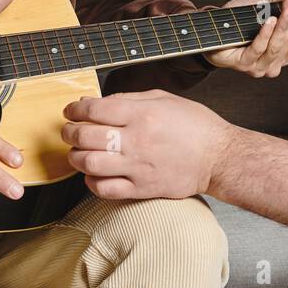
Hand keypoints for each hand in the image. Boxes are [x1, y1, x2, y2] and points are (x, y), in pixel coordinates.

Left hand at [61, 90, 233, 200]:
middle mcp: (137, 140)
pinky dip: (91, 182)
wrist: (219, 157)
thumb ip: (127, 98)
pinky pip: (105, 189)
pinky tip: (93, 174)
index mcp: (142, 114)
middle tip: (68, 131)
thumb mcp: (163, 99)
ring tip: (77, 152)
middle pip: (86, 136)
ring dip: (76, 157)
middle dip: (69, 132)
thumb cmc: (195, 125)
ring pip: (90, 164)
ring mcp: (138, 167)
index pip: (94, 110)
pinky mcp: (142, 188)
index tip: (71, 110)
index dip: (75, 109)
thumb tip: (94, 102)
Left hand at [204, 0, 287, 76]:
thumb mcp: (264, 4)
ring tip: (285, 7)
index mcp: (284, 52)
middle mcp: (275, 63)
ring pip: (277, 46)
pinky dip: (265, 34)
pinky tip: (268, 20)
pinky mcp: (243, 65)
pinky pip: (258, 50)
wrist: (212, 29)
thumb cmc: (239, 21)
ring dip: (283, 24)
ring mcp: (259, 67)